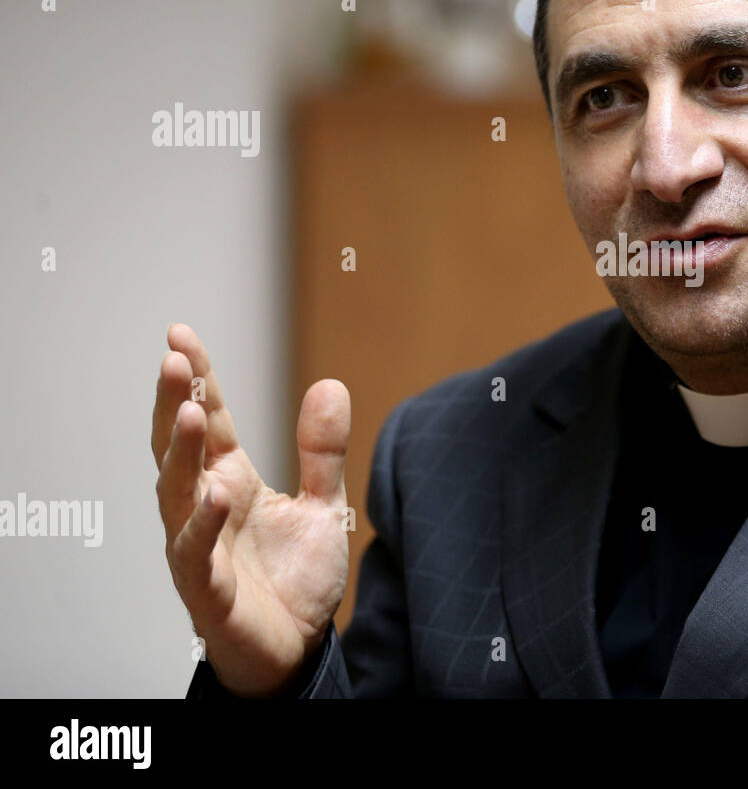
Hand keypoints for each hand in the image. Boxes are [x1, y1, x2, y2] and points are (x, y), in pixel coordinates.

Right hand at [152, 323, 350, 696]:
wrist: (298, 652)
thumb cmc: (295, 580)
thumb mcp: (323, 505)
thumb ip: (322, 450)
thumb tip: (331, 384)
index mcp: (231, 482)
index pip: (210, 423)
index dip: (198, 380)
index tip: (181, 336)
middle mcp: (206, 509)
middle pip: (181, 448)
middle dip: (175, 403)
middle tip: (175, 359)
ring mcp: (200, 549)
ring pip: (177, 494)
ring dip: (180, 454)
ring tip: (189, 412)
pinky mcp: (208, 592)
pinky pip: (195, 556)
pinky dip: (202, 525)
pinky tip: (215, 495)